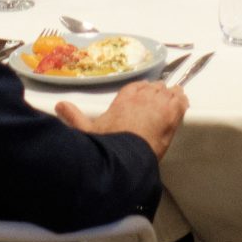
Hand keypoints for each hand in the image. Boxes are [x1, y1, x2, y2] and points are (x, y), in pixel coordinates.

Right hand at [60, 80, 189, 160]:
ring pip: (169, 92)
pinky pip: (181, 100)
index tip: (143, 99)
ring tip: (170, 107)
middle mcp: (143, 95)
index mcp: (125, 97)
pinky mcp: (172, 113)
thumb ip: (74, 116)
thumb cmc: (108, 143)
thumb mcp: (87, 129)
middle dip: (157, 96)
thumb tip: (59, 106)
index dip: (143, 92)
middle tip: (156, 109)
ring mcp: (159, 102)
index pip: (138, 86)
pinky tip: (181, 106)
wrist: (126, 156)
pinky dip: (182, 103)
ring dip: (170, 99)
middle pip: (155, 88)